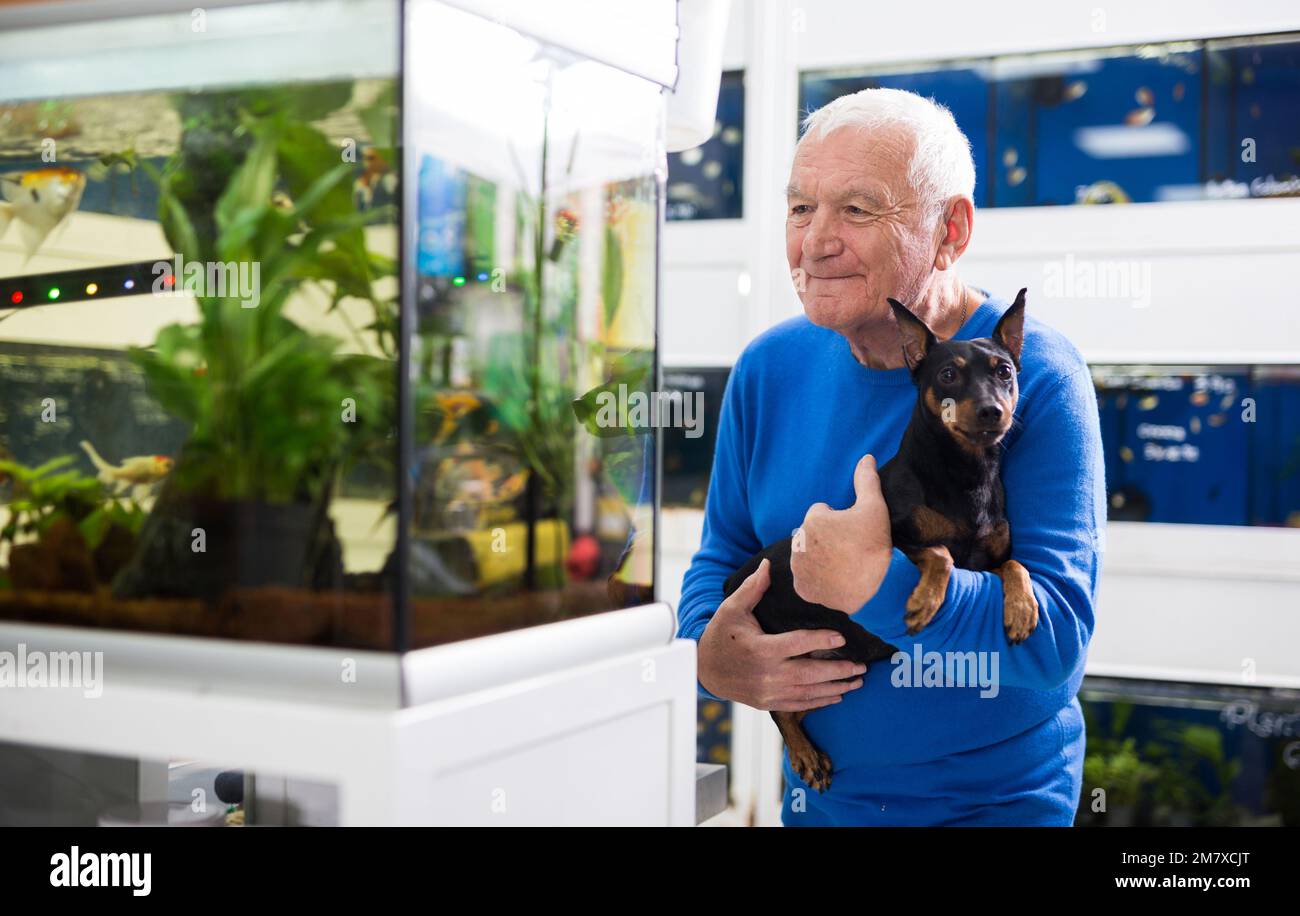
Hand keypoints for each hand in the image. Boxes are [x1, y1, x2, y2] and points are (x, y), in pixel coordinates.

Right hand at [698, 558, 867, 710]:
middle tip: (862, 666)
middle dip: (839, 670)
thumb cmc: (720, 635)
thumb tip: (768, 564)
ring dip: (836, 688)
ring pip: (809, 693)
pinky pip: (799, 704)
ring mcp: (768, 692)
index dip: (822, 640)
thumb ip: (753, 588)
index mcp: (761, 649)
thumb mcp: (732, 608)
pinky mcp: (768, 703)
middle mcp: (767, 674)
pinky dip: (820, 702)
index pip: (799, 644)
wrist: (704, 669)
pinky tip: (837, 695)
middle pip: (811, 674)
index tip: (842, 637)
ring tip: (858, 682)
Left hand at [789, 453, 893, 612]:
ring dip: (820, 558)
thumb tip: (866, 457)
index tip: (852, 533)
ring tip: (844, 566)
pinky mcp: (802, 588)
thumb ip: (866, 480)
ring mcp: (799, 567)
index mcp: (813, 519)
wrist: (877, 588)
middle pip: (813, 535)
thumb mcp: (875, 508)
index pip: (821, 513)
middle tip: (849, 551)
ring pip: (808, 555)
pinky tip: (835, 580)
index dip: (839, 521)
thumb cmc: (875, 545)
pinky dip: (816, 579)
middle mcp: (799, 543)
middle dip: (827, 539)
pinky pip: (806, 578)